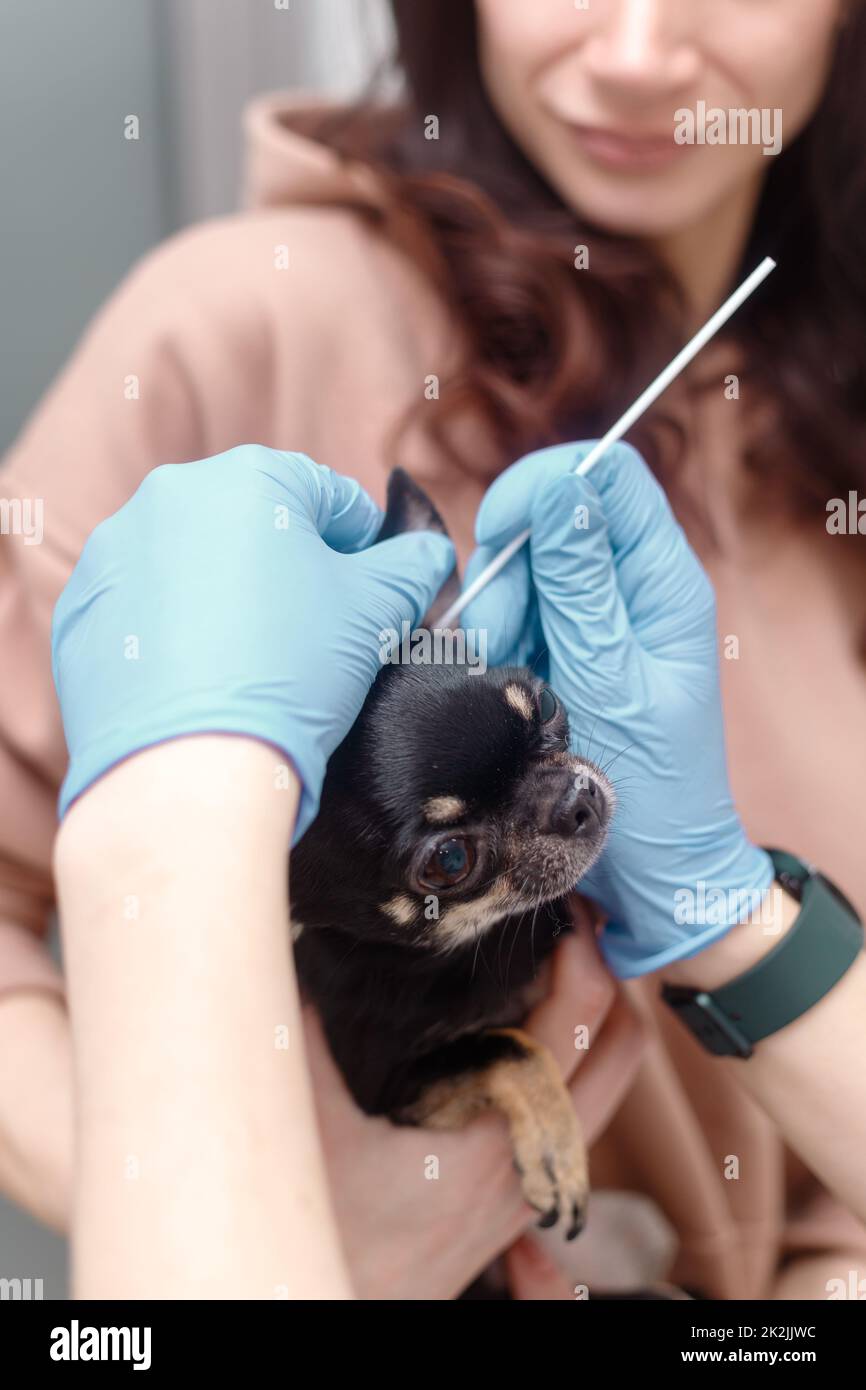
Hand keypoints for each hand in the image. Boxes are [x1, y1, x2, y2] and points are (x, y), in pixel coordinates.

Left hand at [52, 447, 453, 838]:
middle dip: (289, 566)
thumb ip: (410, 568)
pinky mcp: (81, 610)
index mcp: (247, 477)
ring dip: (229, 595)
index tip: (371, 586)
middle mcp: (168, 497)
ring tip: (255, 661)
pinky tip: (202, 679)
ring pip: (194, 563)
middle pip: (253, 521)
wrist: (191, 768)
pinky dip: (176, 631)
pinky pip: (144, 608)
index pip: (327, 494)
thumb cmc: (291, 674)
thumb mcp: (375, 611)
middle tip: (315, 630)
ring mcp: (113, 553)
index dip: (361, 543)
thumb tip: (428, 553)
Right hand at [302, 925, 644, 1299]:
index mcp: (502, 1129)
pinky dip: (575, 1066)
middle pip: (625, 1053)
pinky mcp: (521, 1197)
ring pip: (610, 1089)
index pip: (580, 1024)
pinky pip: (578, 1117)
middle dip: (613, 980)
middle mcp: (538, 1156)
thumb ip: (309, 1034)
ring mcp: (536, 1180)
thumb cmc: (335, 1232)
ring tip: (556, 969)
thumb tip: (306, 952)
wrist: (340, 1312)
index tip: (565, 908)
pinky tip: (525, 1039)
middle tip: (574, 928)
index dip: (584, 954)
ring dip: (598, 1025)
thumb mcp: (312, 1123)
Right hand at [462, 441, 772, 976]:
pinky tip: (498, 684)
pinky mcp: (560, 653)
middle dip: (509, 570)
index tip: (498, 530)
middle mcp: (629, 590)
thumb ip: (580, 582)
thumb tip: (558, 487)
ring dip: (495, 615)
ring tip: (505, 678)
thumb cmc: (649, 783)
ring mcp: (592, 621)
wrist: (648, 868)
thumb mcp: (609, 677)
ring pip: (520, 572)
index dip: (547, 484)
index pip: (609, 479)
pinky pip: (510, 617)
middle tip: (498, 638)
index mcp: (662, 581)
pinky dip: (492, 645)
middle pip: (550, 521)